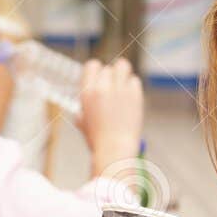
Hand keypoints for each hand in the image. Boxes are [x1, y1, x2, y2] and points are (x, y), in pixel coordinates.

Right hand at [77, 58, 143, 172]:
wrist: (115, 150)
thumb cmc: (98, 140)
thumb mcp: (82, 122)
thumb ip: (83, 108)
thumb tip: (84, 104)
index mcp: (87, 92)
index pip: (92, 65)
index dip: (97, 71)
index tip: (100, 79)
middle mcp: (102, 87)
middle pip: (108, 68)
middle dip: (111, 77)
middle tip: (114, 89)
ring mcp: (120, 89)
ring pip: (123, 66)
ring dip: (123, 74)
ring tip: (123, 86)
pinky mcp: (135, 94)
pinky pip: (134, 80)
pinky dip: (132, 86)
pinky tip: (131, 99)